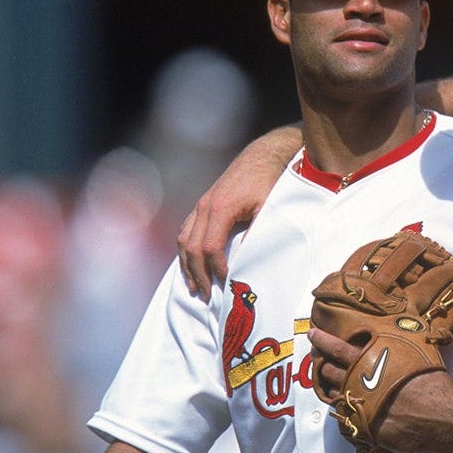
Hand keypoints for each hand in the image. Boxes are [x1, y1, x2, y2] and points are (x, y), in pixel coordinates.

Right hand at [177, 125, 301, 300]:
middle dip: (198, 274)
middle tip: (207, 295)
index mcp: (220, 208)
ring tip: (195, 286)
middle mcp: (205, 207)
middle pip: (192, 248)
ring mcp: (201, 205)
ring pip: (183, 240)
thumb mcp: (269, 208)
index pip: (210, 248)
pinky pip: (186, 231)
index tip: (226, 283)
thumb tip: (247, 260)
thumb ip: (256, 233)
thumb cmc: (269, 182)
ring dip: (187, 265)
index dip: (216, 269)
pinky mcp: (202, 204)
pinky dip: (186, 251)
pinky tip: (191, 265)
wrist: (263, 156)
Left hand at [307, 327, 452, 452]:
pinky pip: (346, 418)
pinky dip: (345, 410)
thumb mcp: (420, 351)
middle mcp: (361, 384)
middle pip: (330, 372)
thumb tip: (402, 318)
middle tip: (320, 360)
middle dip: (322, 365)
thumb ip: (401, 340)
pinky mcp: (365, 428)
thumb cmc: (434, 382)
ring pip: (336, 395)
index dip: (323, 340)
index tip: (312, 334)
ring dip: (333, 388)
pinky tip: (351, 406)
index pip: (338, 349)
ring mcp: (361, 408)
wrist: (443, 419)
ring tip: (334, 383)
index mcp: (372, 363)